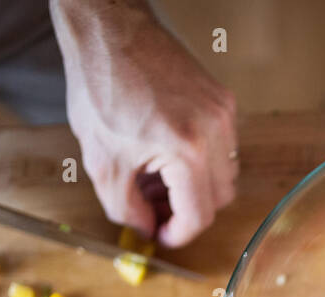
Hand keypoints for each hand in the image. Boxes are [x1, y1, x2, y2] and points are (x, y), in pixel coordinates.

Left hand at [52, 0, 236, 247]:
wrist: (109, 31)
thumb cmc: (101, 86)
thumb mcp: (102, 161)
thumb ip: (125, 208)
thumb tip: (146, 230)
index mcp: (187, 150)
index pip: (199, 216)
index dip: (178, 235)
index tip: (160, 236)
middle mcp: (214, 131)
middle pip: (218, 199)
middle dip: (186, 211)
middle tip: (153, 208)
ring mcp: (223, 113)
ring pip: (224, 174)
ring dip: (194, 187)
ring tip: (155, 178)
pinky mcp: (222, 99)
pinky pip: (222, 147)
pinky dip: (198, 161)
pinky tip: (164, 153)